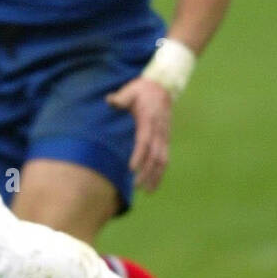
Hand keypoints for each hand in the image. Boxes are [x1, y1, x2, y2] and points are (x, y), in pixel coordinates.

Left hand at [105, 76, 171, 191]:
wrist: (162, 87)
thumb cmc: (142, 91)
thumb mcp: (130, 91)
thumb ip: (121, 98)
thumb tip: (110, 100)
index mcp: (149, 120)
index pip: (145, 141)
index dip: (139, 155)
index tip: (132, 168)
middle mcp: (159, 130)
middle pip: (155, 155)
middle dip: (147, 172)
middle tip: (136, 185)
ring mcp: (164, 136)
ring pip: (163, 160)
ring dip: (156, 176)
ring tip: (147, 191)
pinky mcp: (166, 140)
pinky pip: (165, 158)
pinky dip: (161, 172)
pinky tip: (154, 184)